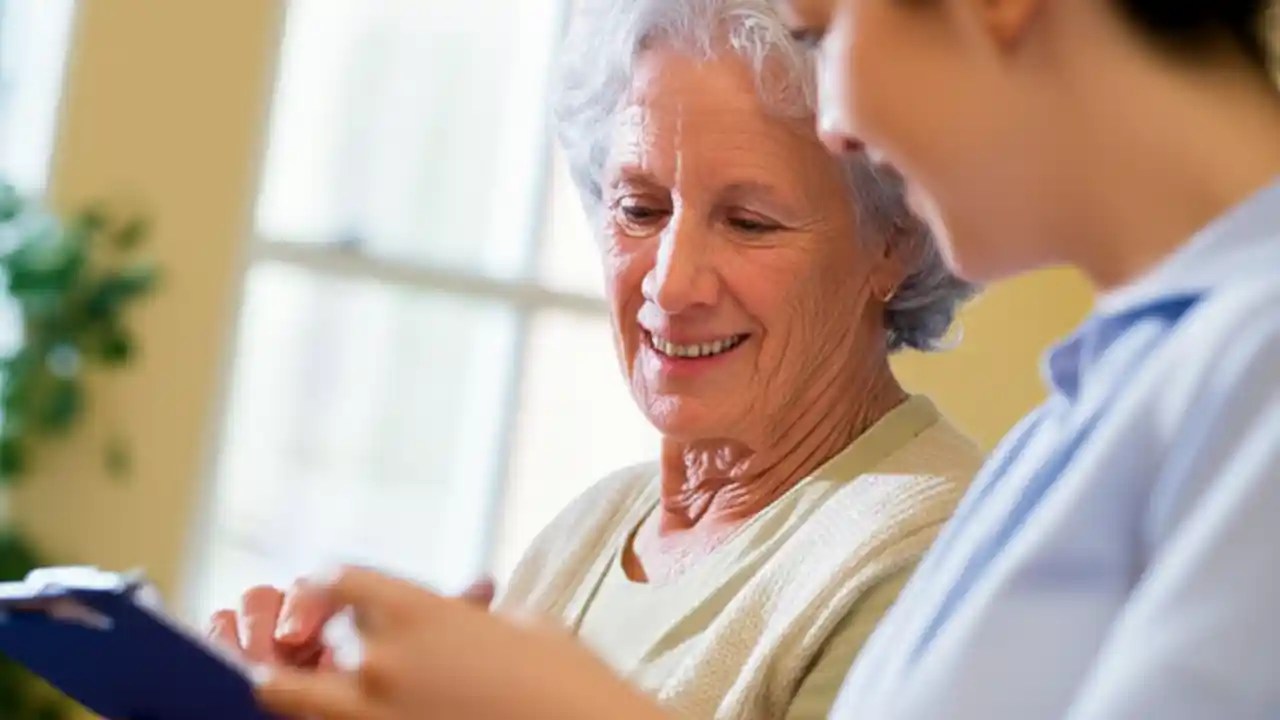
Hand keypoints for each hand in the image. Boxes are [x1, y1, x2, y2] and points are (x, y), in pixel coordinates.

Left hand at [254, 566, 666, 719]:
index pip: (338, 579)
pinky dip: (335, 718)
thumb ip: (469, 618)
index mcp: (420, 613)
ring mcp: (376, 716)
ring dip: (299, 689)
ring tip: (302, 688)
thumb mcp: (523, 627)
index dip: (334, 586)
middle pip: (302, 640)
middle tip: (314, 650)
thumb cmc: (571, 682)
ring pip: (290, 697)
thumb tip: (462, 617)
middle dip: (308, 643)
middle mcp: (384, 661)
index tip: (338, 597)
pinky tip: (355, 713)